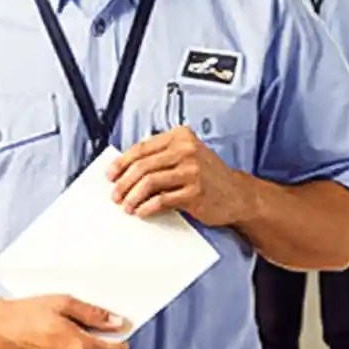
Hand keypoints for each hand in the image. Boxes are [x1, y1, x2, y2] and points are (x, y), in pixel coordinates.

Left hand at [108, 127, 250, 224]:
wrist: (237, 194)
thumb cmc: (209, 176)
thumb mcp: (187, 157)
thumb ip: (161, 157)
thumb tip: (126, 170)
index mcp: (181, 136)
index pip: (143, 147)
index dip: (122, 162)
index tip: (111, 174)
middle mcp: (187, 150)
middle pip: (143, 165)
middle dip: (124, 182)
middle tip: (115, 195)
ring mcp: (192, 170)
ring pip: (149, 182)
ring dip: (132, 197)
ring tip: (127, 206)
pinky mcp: (195, 192)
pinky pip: (162, 200)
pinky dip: (147, 207)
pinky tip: (142, 211)